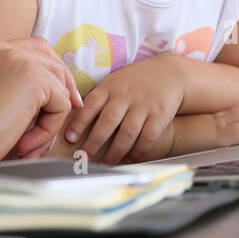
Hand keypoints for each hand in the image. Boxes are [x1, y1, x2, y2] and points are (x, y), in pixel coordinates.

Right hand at [0, 37, 81, 164]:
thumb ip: (14, 85)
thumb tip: (55, 90)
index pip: (34, 49)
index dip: (51, 74)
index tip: (58, 98)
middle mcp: (4, 47)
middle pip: (52, 61)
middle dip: (63, 90)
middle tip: (59, 118)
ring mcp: (20, 59)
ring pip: (59, 86)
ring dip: (51, 119)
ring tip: (28, 143)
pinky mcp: (34, 77)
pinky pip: (61, 104)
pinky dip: (49, 129)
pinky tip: (25, 143)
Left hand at [68, 54, 185, 164]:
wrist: (168, 73)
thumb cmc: (135, 81)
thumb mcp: (114, 82)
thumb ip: (99, 98)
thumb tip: (75, 120)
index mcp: (110, 87)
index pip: (91, 104)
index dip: (79, 122)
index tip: (69, 138)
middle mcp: (126, 96)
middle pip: (107, 121)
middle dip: (94, 143)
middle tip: (84, 158)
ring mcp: (143, 105)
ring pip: (127, 133)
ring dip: (114, 152)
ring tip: (105, 164)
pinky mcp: (159, 115)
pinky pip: (147, 137)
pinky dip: (138, 151)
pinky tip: (129, 159)